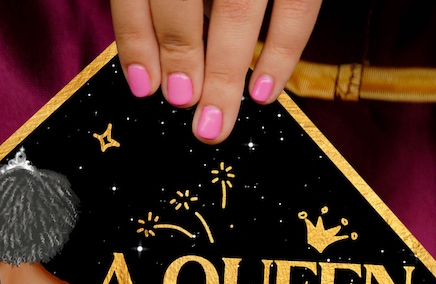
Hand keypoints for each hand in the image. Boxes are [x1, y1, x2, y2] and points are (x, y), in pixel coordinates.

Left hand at [111, 0, 321, 143]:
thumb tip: (154, 67)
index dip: (137, 37)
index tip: (145, 89)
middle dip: (183, 59)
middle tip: (186, 112)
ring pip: (238, 7)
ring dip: (226, 71)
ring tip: (216, 121)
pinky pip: (297, 5)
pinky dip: (282, 52)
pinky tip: (265, 92)